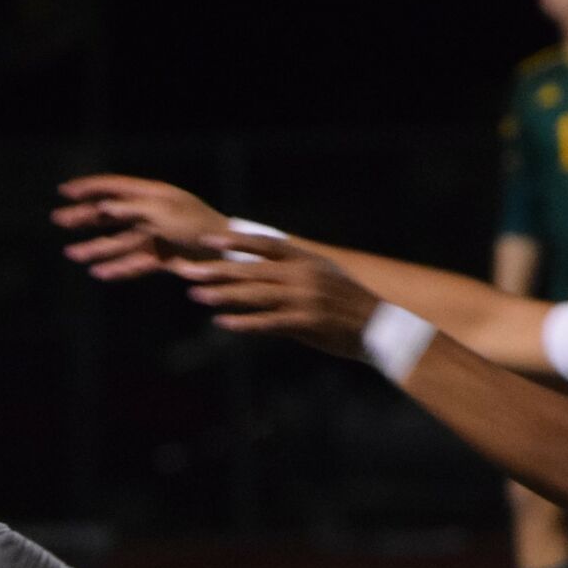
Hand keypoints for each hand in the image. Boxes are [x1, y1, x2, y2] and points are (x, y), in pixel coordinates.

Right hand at [52, 174, 231, 280]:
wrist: (224, 255)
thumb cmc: (197, 226)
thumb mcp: (162, 213)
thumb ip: (131, 209)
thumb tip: (102, 206)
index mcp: (152, 195)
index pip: (114, 186)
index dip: (88, 188)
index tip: (64, 191)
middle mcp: (150, 213)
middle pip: (110, 213)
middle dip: (84, 217)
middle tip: (59, 220)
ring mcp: (154, 236)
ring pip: (118, 241)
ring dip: (94, 248)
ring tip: (72, 255)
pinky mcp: (161, 257)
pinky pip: (133, 263)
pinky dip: (116, 268)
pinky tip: (99, 273)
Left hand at [173, 234, 379, 354]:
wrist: (378, 327)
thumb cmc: (344, 304)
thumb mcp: (320, 278)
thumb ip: (289, 275)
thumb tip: (258, 273)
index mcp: (306, 260)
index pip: (266, 245)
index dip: (236, 242)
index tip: (209, 240)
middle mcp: (303, 275)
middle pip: (252, 270)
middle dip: (218, 270)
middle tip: (189, 271)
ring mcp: (304, 298)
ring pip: (256, 295)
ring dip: (223, 295)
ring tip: (197, 295)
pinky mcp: (305, 322)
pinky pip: (267, 322)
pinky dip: (243, 322)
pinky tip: (222, 323)